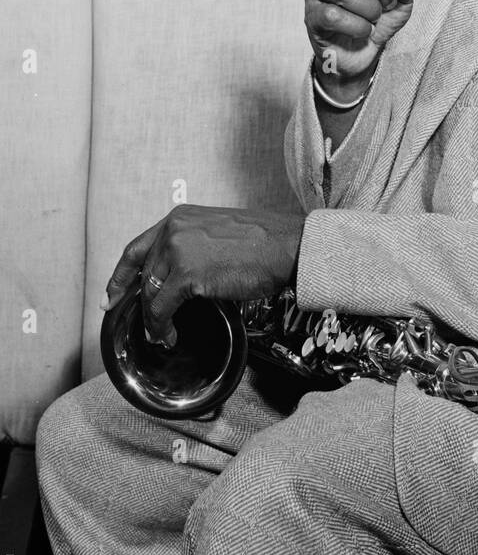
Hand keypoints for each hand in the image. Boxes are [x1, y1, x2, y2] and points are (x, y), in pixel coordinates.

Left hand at [103, 203, 305, 347]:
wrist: (288, 245)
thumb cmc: (264, 241)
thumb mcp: (218, 231)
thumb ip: (192, 246)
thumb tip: (178, 277)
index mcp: (179, 218)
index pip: (136, 248)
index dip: (120, 275)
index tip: (111, 294)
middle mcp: (173, 230)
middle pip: (142, 274)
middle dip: (133, 302)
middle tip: (137, 322)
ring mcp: (178, 251)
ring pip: (149, 293)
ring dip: (152, 319)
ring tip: (160, 334)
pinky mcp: (187, 275)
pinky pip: (161, 308)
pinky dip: (161, 326)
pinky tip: (170, 335)